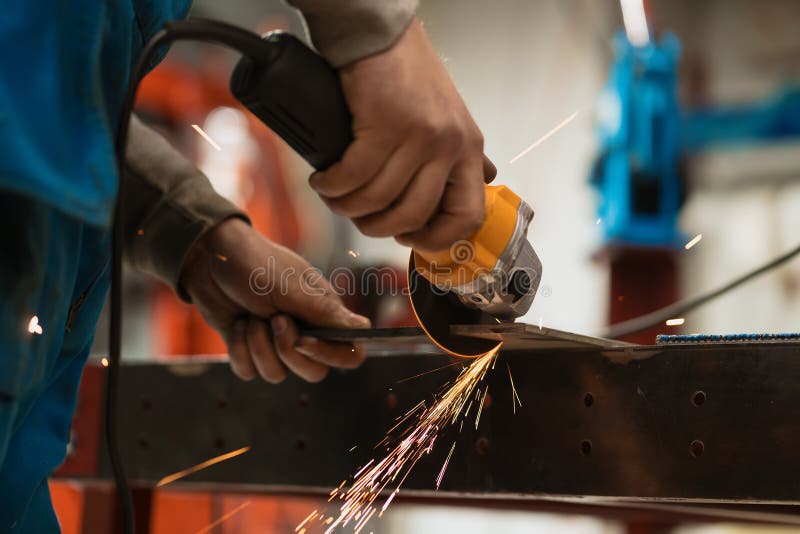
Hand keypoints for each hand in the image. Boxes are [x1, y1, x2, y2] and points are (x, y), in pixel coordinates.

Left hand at [180, 218, 370, 382]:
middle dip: (287, 352)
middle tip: (274, 320)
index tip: (303, 340)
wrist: (209, 258)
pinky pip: (250, 372)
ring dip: (258, 346)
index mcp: (324, 315)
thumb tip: (365, 329)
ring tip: (251, 317)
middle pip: (314, 372)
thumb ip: (325, 312)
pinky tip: (237, 324)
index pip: (350, 353)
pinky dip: (239, 349)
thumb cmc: (255, 263)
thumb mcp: (290, 287)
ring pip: (278, 375)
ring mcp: (276, 343)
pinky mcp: (250, 349)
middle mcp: (306, 332)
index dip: (331, 355)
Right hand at [310, 19, 496, 251]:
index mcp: (469, 149)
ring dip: (347, 206)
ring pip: (378, 198)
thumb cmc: (409, 76)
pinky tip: (323, 180)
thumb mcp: (450, 119)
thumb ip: (460, 155)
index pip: (468, 215)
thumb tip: (482, 181)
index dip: (437, 238)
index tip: (410, 239)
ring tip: (334, 196)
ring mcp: (419, 137)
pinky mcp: (385, 125)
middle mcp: (450, 146)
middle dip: (378, 227)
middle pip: (414, 214)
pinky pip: (353, 176)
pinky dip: (332, 185)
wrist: (382, 37)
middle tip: (360, 220)